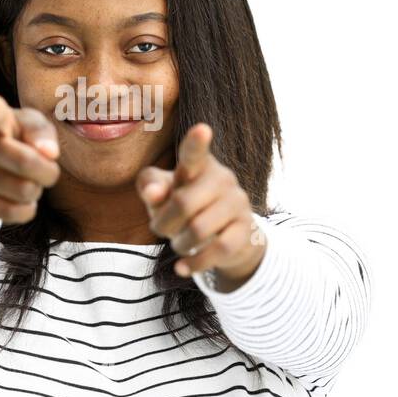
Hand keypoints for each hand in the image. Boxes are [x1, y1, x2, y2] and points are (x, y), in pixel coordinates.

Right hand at [0, 91, 60, 245]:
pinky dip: (26, 209)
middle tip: (45, 170)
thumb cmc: (8, 145)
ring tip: (24, 183)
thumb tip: (49, 153)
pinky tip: (16, 201)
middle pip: (27, 163)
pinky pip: (14, 212)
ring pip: (24, 190)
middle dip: (48, 172)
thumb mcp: (26, 129)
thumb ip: (42, 132)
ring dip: (35, 191)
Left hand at [135, 123, 264, 287]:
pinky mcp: (247, 230)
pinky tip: (182, 268)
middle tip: (161, 230)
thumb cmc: (186, 207)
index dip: (196, 143)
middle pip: (183, 203)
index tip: (202, 128)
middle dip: (164, 224)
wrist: (227, 237)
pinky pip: (218, 250)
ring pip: (199, 229)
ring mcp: (238, 203)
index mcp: (199, 165)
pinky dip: (195, 263)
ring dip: (179, 244)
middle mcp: (222, 178)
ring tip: (179, 244)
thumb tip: (153, 193)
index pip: (195, 154)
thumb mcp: (162, 195)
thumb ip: (151, 187)